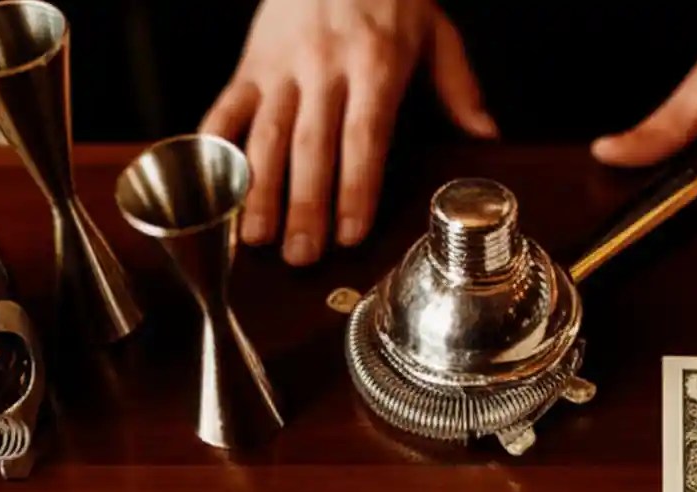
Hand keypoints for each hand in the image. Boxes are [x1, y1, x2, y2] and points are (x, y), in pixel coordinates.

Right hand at [201, 0, 496, 265]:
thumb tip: (487, 136)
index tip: (351, 233)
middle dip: (305, 206)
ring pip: (266, 134)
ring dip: (259, 190)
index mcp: (376, 64)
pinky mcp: (250, 61)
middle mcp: (324, 68)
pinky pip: (226, 106)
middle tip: (301, 256)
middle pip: (313, 147)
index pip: (364, 137)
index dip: (355, 188)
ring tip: (256, 237)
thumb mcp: (435, 31)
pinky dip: (213, 144)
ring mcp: (281, 66)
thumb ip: (458, 87)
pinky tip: (209, 182)